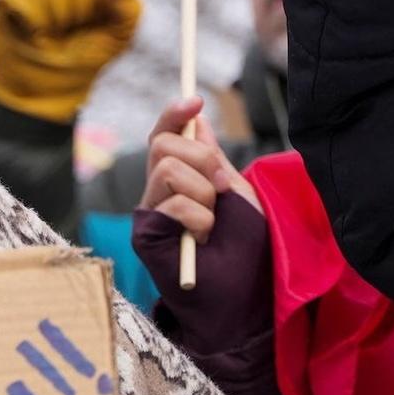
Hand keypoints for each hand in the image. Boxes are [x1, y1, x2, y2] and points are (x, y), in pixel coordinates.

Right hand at [0, 0, 143, 122]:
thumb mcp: (117, 40)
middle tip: (73, 31)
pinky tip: (34, 34)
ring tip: (53, 34)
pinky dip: (34, 20)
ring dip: (58, 15)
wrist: (43, 91)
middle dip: (80, 6)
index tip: (100, 19)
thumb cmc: (80, 64)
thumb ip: (130, 9)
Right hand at [137, 98, 259, 242]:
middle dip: (202, 158)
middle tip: (223, 189)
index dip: (174, 115)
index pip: (164, 136)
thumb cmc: (248, 249)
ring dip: (204, 193)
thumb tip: (197, 122)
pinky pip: (173, 204)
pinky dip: (200, 219)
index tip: (195, 100)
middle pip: (162, 145)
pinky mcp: (145, 235)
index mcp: (180, 179)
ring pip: (166, 170)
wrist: (245, 294)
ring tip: (213, 222)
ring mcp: (150, 213)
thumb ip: (214, 159)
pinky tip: (203, 239)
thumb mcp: (238, 192)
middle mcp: (158, 193)